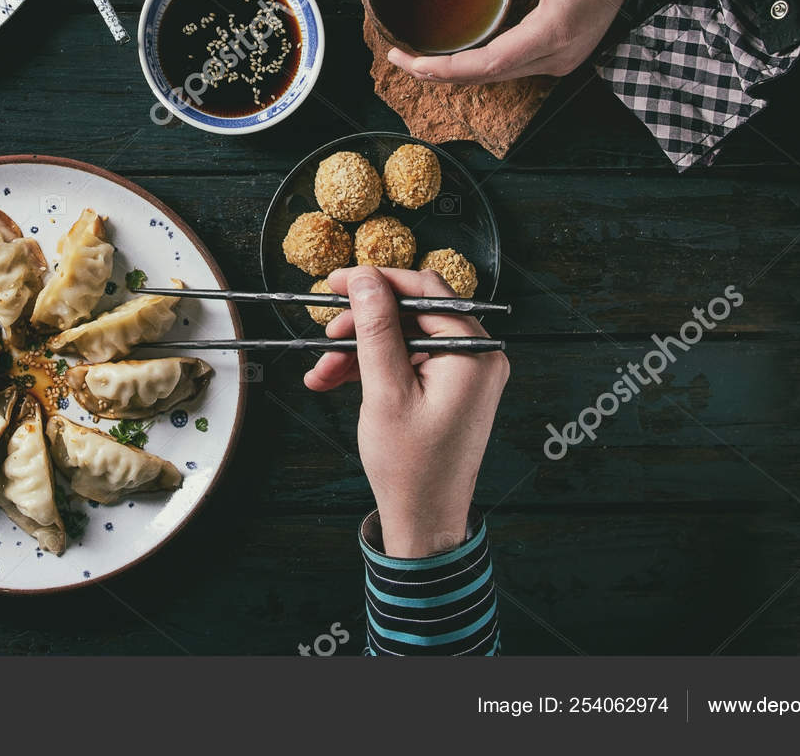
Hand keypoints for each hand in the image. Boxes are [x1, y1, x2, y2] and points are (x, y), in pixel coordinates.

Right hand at [305, 266, 508, 557]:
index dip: (376, 282)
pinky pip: (408, 360)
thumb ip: (375, 328)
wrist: (424, 520)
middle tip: (324, 336)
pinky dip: (373, 366)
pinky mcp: (450, 387)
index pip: (424, 290)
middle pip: (412, 312)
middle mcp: (478, 355)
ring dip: (359, 349)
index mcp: (474, 351)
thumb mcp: (385, 390)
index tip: (335, 284)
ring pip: (403, 337)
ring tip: (321, 373)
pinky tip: (336, 380)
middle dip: (362, 323)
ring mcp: (465, 372)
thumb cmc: (411, 466)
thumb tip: (366, 279)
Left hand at [387, 0, 658, 84]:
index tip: (406, 58)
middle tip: (399, 57)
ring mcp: (559, 62)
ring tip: (420, 57)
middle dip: (439, 72)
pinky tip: (460, 52)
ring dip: (459, 71)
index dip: (441, 67)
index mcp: (550, 33)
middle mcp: (553, 58)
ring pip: (498, 77)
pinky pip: (513, 68)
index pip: (484, 65)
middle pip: (484, 78)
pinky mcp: (562, 56)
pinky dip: (482, 64)